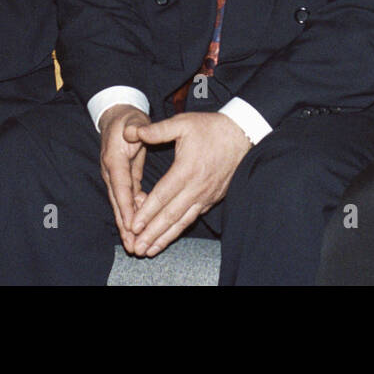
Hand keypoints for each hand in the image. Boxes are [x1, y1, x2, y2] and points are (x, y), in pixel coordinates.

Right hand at [99, 104, 149, 251]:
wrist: (118, 116)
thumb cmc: (129, 119)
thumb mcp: (134, 121)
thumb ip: (136, 130)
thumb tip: (132, 134)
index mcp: (114, 158)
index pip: (120, 185)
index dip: (125, 206)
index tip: (132, 224)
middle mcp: (111, 170)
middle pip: (118, 201)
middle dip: (125, 225)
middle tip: (132, 245)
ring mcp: (114, 176)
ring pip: (121, 204)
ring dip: (127, 225)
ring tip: (134, 245)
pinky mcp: (121, 178)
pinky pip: (126, 199)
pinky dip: (131, 214)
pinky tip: (138, 229)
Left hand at [126, 112, 251, 256]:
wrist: (241, 134)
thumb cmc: (210, 128)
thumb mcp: (182, 122)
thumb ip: (157, 130)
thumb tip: (132, 132)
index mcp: (186, 169)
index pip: (162, 196)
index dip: (146, 212)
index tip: (133, 226)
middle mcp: (196, 187)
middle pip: (171, 215)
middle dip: (152, 233)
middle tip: (136, 248)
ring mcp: (206, 195)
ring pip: (182, 221)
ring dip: (165, 238)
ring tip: (149, 251)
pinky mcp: (212, 199)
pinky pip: (193, 218)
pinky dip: (179, 230)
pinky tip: (169, 237)